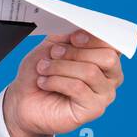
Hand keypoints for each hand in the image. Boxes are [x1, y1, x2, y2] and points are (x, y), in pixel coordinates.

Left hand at [2, 29, 124, 136]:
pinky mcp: (94, 109)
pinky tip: (44, 83)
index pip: (113, 45)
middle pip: (107, 58)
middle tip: (53, 53)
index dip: (95, 38)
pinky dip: (56, 81)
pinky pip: (78, 88)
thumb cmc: (40, 72)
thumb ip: (67, 35)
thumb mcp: (51, 46)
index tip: (73, 37)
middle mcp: (111, 77)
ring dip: (60, 67)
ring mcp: (105, 94)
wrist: (23, 99)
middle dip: (75, 52)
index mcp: (105, 59)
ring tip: (42, 69)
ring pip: (90, 72)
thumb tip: (79, 26)